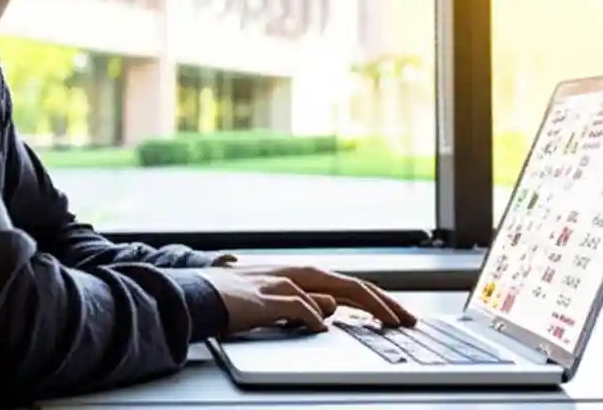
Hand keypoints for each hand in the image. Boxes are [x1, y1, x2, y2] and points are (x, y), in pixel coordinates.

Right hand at [197, 264, 415, 335]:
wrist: (194, 296)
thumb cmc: (232, 302)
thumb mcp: (275, 304)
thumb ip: (303, 306)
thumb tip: (331, 313)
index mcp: (299, 275)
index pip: (347, 285)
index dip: (376, 299)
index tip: (397, 314)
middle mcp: (295, 274)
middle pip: (350, 285)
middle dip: (383, 301)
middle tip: (407, 320)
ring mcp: (282, 283)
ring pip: (333, 291)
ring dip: (364, 306)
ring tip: (388, 322)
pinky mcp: (267, 298)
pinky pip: (299, 306)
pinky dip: (315, 317)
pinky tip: (326, 328)